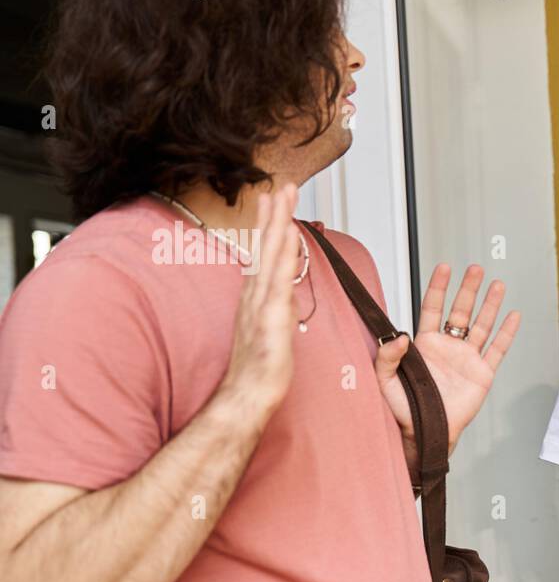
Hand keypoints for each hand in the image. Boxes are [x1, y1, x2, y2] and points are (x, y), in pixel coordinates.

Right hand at [217, 184, 301, 425]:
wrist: (247, 395)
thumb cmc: (258, 367)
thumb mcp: (272, 327)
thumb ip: (278, 303)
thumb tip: (286, 287)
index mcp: (256, 296)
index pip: (264, 253)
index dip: (269, 225)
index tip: (273, 198)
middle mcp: (255, 295)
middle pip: (266, 247)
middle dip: (274, 214)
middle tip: (282, 186)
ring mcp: (260, 306)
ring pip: (270, 257)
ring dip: (277, 226)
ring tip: (283, 198)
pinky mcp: (269, 320)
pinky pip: (278, 283)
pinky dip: (282, 259)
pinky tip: (288, 238)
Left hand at [375, 263, 519, 460]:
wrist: (427, 433)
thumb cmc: (404, 410)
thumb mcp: (385, 381)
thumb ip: (388, 357)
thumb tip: (401, 335)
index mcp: (424, 345)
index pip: (432, 309)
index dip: (438, 288)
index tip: (445, 268)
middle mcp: (448, 347)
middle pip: (460, 311)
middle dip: (468, 289)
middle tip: (475, 269)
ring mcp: (467, 359)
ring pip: (481, 325)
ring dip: (490, 305)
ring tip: (498, 284)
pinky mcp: (483, 373)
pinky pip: (498, 350)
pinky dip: (506, 333)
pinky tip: (513, 316)